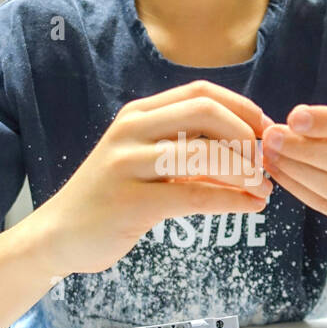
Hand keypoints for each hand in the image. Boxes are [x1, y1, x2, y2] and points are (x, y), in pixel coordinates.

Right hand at [38, 80, 272, 275]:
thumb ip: (187, 150)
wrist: (59, 235)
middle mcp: (132, 130)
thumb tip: (247, 150)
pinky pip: (195, 194)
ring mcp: (129, 164)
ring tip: (265, 188)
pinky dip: (232, 200)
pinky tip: (251, 207)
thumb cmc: (111, 199)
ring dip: (245, 170)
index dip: (241, 107)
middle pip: (205, 110)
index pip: (200, 92)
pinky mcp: (132, 201)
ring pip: (204, 152)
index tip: (266, 131)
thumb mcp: (146, 162)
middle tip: (267, 159)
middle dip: (246, 133)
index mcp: (138, 115)